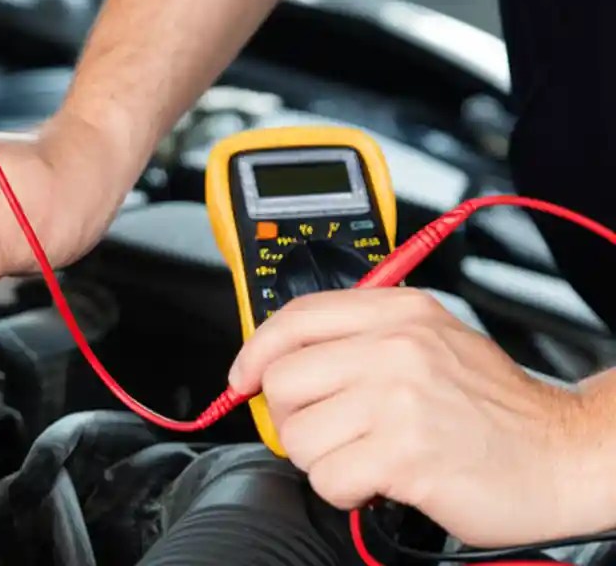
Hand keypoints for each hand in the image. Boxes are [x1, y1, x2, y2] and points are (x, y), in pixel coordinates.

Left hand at [228, 288, 602, 546]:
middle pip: (283, 380)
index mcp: (399, 313)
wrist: (561, 455)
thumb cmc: (494, 409)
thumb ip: (360, 340)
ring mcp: (399, 398)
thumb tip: (278, 360)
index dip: (255, 352)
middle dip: (295, 419)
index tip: (243, 379)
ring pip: (299, 436)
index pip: (295, 318)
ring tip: (368, 456)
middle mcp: (397, 347)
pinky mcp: (404, 453)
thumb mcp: (431, 343)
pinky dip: (346, 490)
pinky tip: (381, 480)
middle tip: (332, 433)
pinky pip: (327, 478)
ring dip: (325, 460)